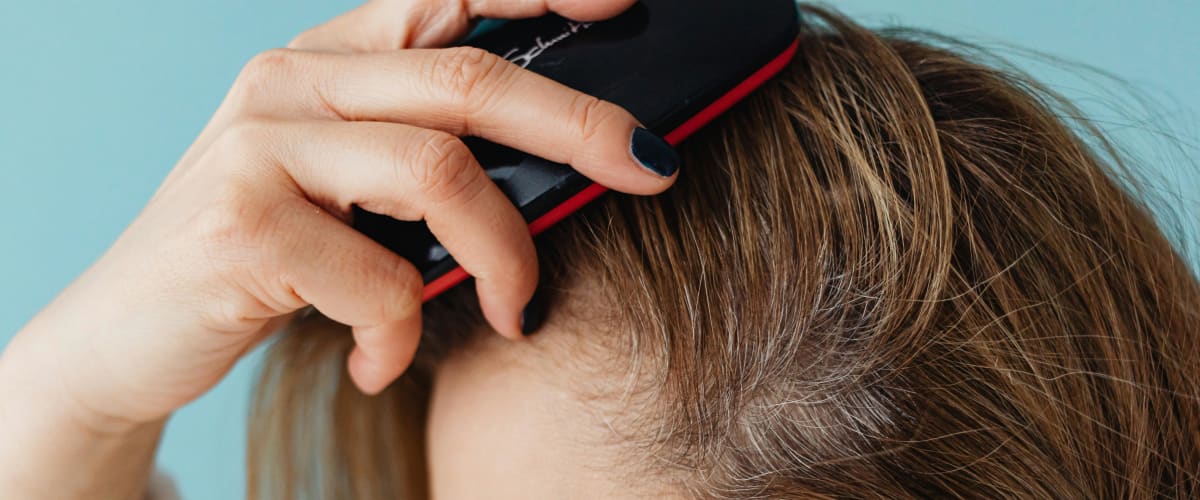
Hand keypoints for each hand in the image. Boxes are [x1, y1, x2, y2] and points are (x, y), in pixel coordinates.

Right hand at [2, 0, 670, 435]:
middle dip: (579, 125)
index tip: (625, 6)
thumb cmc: (267, 256)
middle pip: (471, 80)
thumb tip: (569, 161)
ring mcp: (259, 145)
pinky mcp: (238, 225)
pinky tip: (381, 363)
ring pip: (440, 173)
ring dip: (502, 259)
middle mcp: (291, 80)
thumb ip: (426, 150)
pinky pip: (380, 281)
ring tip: (511, 314)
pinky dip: (402, 336)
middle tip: (652, 168)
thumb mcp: (346, 185)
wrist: (130, 332)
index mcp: (327, 59)